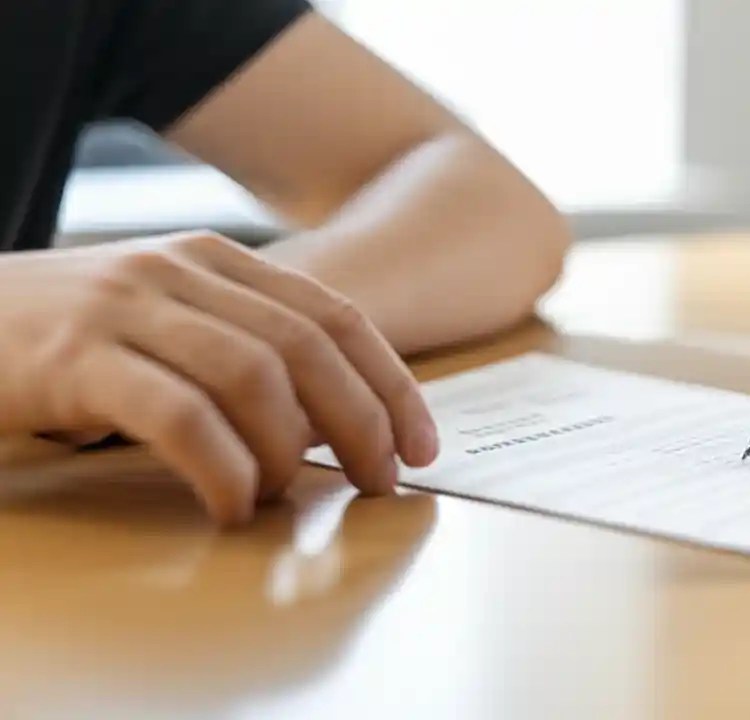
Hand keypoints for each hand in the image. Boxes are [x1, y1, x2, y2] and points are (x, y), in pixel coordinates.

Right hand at [0, 232, 436, 523]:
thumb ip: (235, 351)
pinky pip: (180, 415)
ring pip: (255, 375)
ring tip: (287, 498)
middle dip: (365, 420)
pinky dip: (222, 468)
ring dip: (291, 449)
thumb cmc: (57, 338)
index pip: (336, 316)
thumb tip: (325, 425)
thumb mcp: (160, 323)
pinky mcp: (77, 358)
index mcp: (213, 260)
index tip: (423, 444)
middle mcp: (180, 271)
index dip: (391, 383)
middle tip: (385, 482)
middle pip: (310, 345)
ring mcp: (127, 308)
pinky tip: (230, 506)